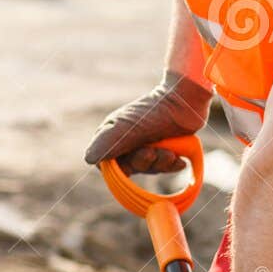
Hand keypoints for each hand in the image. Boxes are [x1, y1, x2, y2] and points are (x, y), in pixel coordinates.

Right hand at [84, 71, 212, 173]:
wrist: (183, 102)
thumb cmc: (151, 112)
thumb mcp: (125, 126)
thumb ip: (107, 143)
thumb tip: (89, 159)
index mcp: (112, 136)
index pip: (107, 164)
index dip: (119, 169)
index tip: (130, 164)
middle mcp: (128, 143)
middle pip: (131, 167)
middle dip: (144, 162)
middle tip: (153, 151)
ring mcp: (148, 145)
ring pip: (149, 167)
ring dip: (160, 163)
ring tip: (169, 153)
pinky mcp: (166, 148)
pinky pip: (166, 166)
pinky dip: (172, 164)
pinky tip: (179, 159)